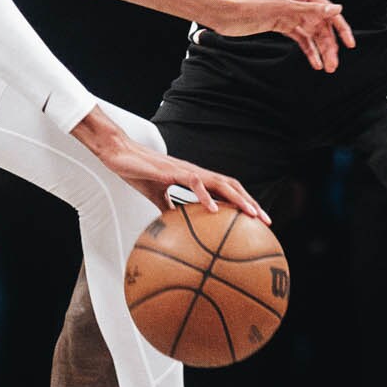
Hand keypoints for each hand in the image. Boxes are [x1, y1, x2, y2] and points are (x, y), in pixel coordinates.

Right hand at [73, 113, 269, 219]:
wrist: (119, 155)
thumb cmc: (139, 172)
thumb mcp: (157, 198)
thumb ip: (171, 211)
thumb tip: (178, 231)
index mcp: (195, 179)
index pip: (226, 191)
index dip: (244, 204)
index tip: (256, 222)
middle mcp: (196, 173)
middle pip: (232, 186)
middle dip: (251, 203)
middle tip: (266, 222)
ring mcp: (187, 170)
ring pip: (220, 183)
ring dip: (238, 198)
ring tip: (251, 214)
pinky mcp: (173, 171)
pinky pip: (194, 183)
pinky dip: (206, 196)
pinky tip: (214, 210)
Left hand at [213, 0, 356, 71]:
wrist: (227, 15)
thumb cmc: (251, 7)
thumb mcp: (284, 9)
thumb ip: (312, 11)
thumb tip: (337, 9)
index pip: (328, 11)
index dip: (340, 28)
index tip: (349, 44)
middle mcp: (299, 0)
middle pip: (322, 25)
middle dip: (329, 46)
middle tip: (334, 65)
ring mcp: (291, 13)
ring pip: (313, 34)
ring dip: (320, 51)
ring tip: (327, 67)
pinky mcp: (283, 24)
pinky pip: (302, 39)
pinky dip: (309, 51)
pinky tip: (315, 63)